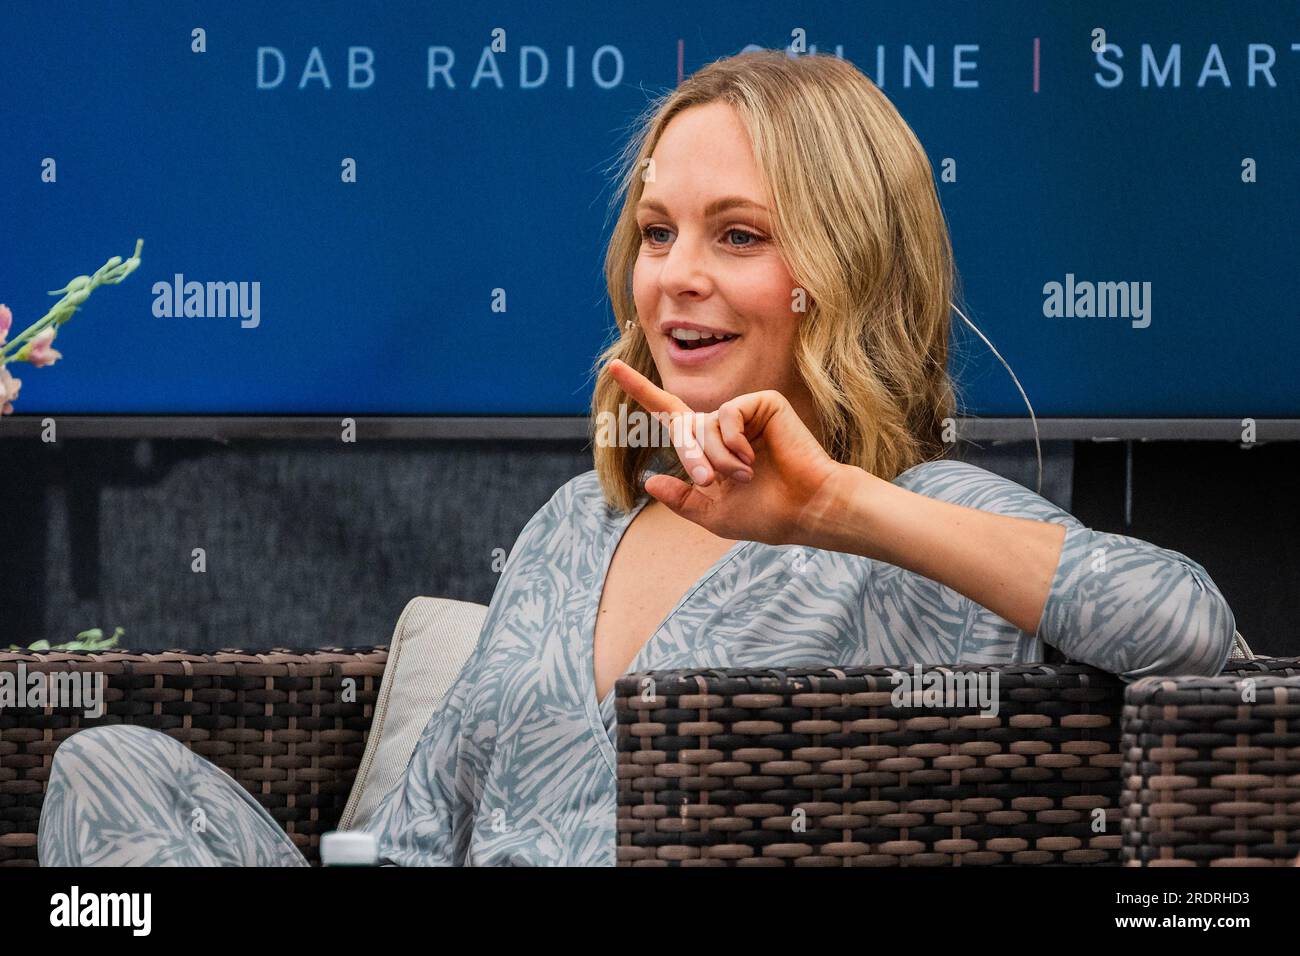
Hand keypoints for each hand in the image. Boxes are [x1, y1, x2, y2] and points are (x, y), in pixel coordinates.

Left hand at [607, 359, 848, 544]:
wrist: (805, 510)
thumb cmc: (766, 515)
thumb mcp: (714, 514)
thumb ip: (682, 500)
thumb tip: (649, 482)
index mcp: (711, 446)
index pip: (669, 415)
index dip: (640, 391)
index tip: (612, 369)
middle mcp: (723, 425)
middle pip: (682, 429)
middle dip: (693, 458)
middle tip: (717, 481)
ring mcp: (743, 412)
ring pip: (703, 425)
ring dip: (716, 457)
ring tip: (745, 473)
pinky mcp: (762, 403)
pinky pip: (726, 415)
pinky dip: (732, 441)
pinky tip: (753, 456)